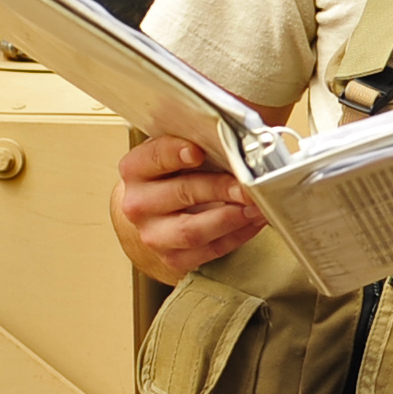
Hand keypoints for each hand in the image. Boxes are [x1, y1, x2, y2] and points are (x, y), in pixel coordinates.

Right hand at [114, 134, 264, 279]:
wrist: (155, 213)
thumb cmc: (174, 175)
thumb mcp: (180, 150)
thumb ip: (203, 139)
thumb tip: (243, 135)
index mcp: (136, 169)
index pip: (155, 157)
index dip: (175, 152)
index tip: (198, 151)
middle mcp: (139, 203)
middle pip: (182, 193)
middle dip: (220, 188)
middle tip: (248, 185)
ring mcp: (154, 234)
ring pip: (193, 230)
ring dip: (231, 218)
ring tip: (255, 206)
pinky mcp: (172, 258)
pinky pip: (209, 250)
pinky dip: (237, 236)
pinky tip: (252, 221)